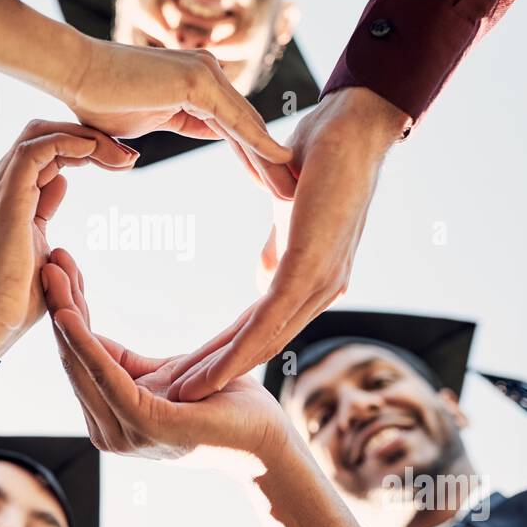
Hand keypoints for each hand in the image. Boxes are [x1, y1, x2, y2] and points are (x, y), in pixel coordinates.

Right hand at [0, 120, 136, 387]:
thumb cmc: (11, 301)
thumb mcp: (38, 247)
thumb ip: (45, 213)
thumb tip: (60, 183)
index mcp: (4, 197)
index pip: (42, 152)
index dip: (81, 149)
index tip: (120, 163)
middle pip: (41, 134)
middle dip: (86, 136)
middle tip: (126, 154)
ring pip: (39, 134)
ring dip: (84, 138)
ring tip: (120, 155)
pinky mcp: (6, 199)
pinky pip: (38, 150)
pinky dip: (71, 144)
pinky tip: (98, 154)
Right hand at [42, 248, 286, 462]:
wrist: (268, 440)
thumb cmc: (225, 405)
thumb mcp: (167, 377)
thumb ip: (128, 365)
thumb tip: (95, 338)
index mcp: (112, 418)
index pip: (80, 359)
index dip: (67, 312)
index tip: (57, 269)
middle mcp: (108, 431)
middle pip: (74, 359)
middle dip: (60, 305)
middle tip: (48, 260)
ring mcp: (124, 434)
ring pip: (83, 365)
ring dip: (66, 315)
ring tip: (54, 273)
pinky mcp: (145, 426)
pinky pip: (107, 376)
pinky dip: (84, 344)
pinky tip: (70, 313)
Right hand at [65, 36, 294, 199]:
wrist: (73, 73)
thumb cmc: (96, 99)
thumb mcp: (141, 123)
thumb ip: (164, 128)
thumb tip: (146, 156)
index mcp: (198, 86)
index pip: (235, 127)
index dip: (253, 157)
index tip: (268, 185)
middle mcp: (208, 73)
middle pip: (248, 126)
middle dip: (270, 163)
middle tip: (290, 193)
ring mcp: (206, 73)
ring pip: (246, 125)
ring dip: (270, 160)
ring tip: (288, 190)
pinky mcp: (198, 80)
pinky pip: (235, 119)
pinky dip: (258, 143)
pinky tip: (278, 162)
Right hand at [165, 87, 410, 400]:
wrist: (352, 123)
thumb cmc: (320, 156)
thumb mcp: (287, 213)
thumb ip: (277, 249)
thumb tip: (263, 275)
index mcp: (312, 279)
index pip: (262, 328)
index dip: (225, 354)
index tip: (187, 375)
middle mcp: (321, 290)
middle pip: (262, 347)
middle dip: (217, 376)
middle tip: (174, 404)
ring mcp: (320, 282)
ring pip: (264, 343)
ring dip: (221, 374)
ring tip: (181, 399)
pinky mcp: (312, 267)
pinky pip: (269, 319)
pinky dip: (239, 349)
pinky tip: (210, 373)